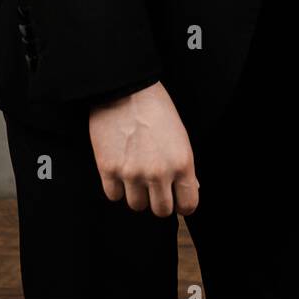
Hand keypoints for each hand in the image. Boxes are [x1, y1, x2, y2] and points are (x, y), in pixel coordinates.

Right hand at [89, 81, 198, 216]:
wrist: (125, 88)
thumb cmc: (155, 106)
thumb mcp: (179, 134)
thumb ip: (182, 164)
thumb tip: (190, 187)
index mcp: (182, 163)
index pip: (188, 204)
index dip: (182, 203)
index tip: (176, 197)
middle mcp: (159, 173)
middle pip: (161, 210)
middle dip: (159, 200)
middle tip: (154, 185)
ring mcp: (132, 173)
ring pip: (137, 205)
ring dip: (136, 193)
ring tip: (135, 171)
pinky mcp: (108, 170)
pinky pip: (114, 195)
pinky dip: (116, 186)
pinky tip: (119, 168)